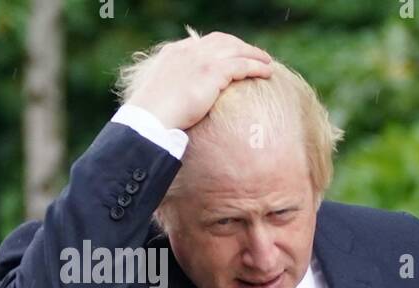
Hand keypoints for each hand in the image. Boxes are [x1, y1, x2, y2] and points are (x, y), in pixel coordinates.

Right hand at [127, 31, 272, 130]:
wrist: (151, 117)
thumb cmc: (154, 113)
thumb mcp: (161, 92)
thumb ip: (174, 86)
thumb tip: (182, 98)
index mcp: (174, 52)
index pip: (204, 42)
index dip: (223, 46)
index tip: (235, 54)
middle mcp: (189, 51)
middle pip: (223, 41)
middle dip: (242, 46)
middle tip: (256, 55)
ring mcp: (201, 60)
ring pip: (236, 50)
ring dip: (254, 55)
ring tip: (267, 62)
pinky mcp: (212, 72)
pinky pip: (242, 65)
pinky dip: (257, 67)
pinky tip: (267, 72)